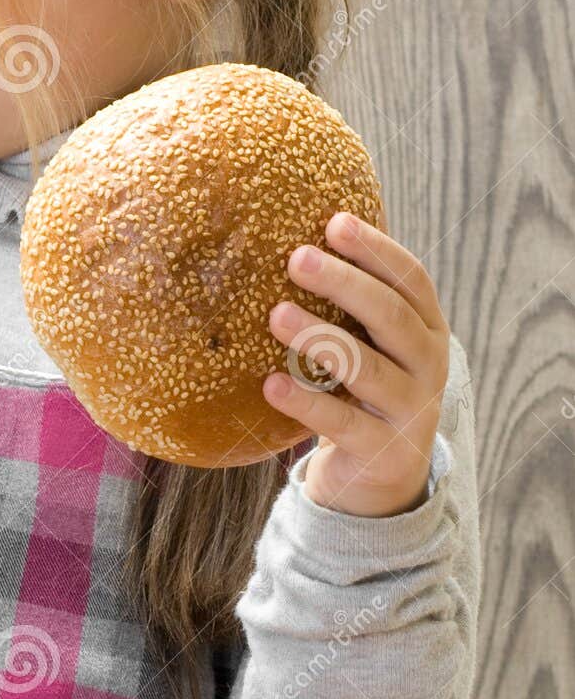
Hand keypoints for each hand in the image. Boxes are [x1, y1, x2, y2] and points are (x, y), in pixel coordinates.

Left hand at [261, 210, 449, 517]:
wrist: (381, 478)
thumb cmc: (362, 392)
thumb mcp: (368, 344)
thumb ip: (349, 304)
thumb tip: (291, 237)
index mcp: (426, 330)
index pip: (411, 279)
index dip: (376, 249)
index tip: (335, 220)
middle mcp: (428, 366)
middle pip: (391, 315)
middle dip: (345, 283)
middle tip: (296, 258)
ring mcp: (409, 411)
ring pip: (368, 368)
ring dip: (320, 338)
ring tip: (275, 315)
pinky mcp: (382, 452)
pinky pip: (342, 424)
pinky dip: (306, 403)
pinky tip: (271, 384)